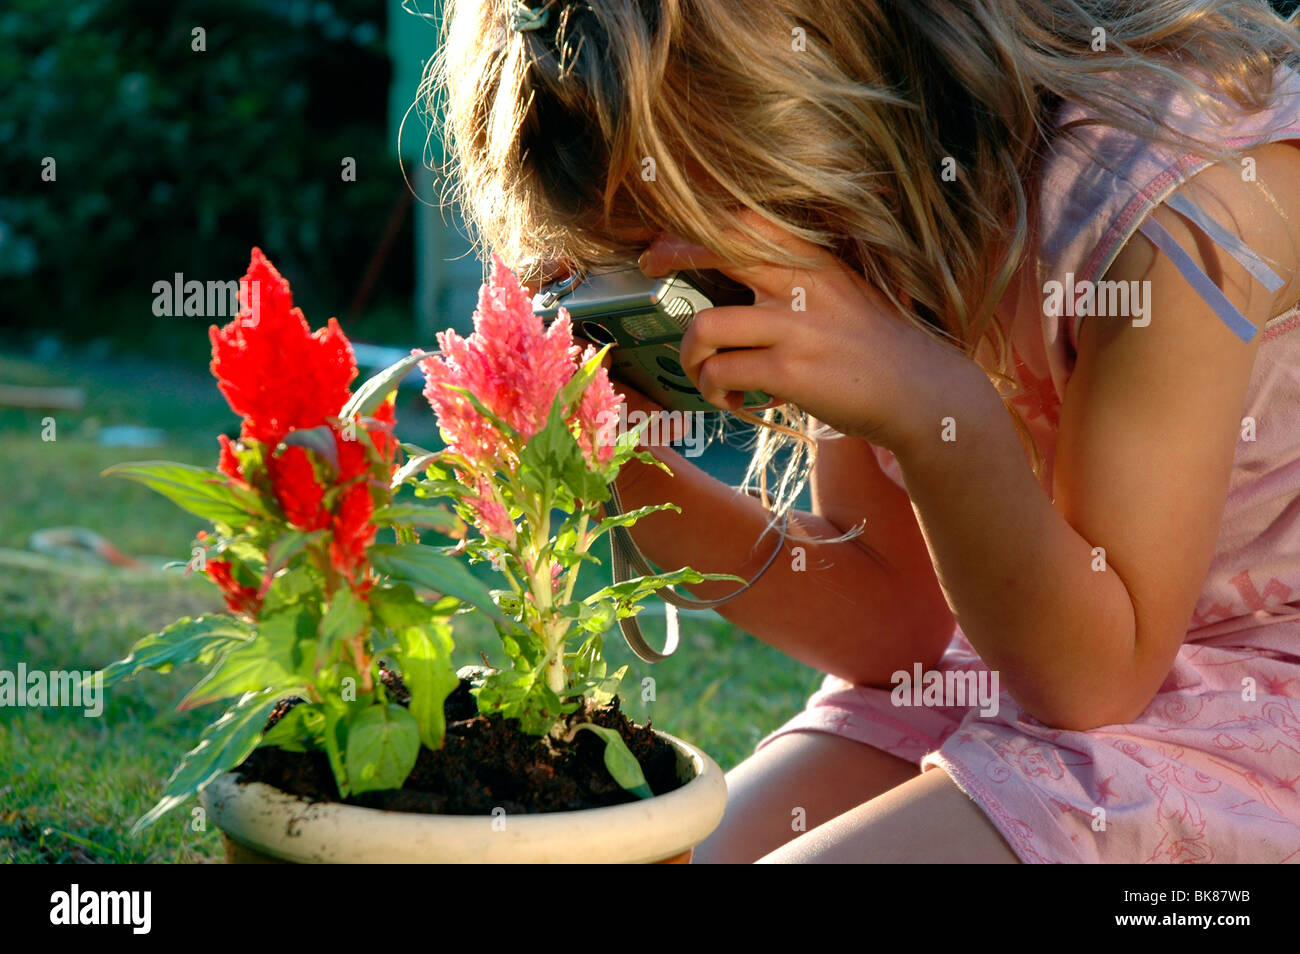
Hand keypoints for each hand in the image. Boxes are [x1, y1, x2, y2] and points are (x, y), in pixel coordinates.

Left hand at [638, 210, 983, 449]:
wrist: (924, 393)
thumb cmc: (879, 351)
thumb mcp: (844, 296)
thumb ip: (797, 285)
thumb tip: (739, 296)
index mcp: (815, 261)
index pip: (745, 222)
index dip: (696, 227)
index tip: (667, 240)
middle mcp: (803, 283)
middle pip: (716, 250)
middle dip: (669, 257)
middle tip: (650, 271)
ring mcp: (795, 327)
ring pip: (703, 328)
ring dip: (689, 357)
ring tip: (706, 375)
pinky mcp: (790, 372)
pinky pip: (722, 375)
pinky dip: (715, 391)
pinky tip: (732, 401)